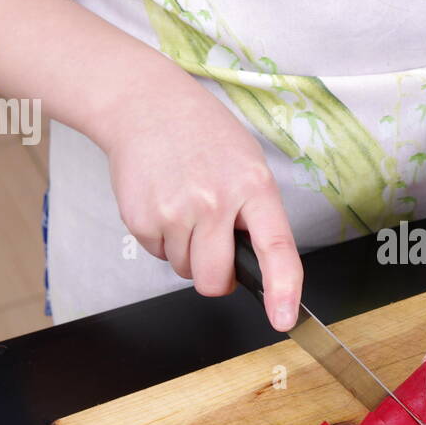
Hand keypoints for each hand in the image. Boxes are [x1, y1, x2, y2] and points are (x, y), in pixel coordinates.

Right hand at [100, 89, 302, 330]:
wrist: (146, 105)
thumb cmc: (205, 137)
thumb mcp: (248, 164)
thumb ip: (257, 215)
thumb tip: (262, 269)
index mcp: (253, 187)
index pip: (275, 248)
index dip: (283, 289)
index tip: (284, 319)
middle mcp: (215, 201)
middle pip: (215, 280)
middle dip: (217, 277)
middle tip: (216, 246)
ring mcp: (175, 211)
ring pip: (186, 271)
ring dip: (188, 252)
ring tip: (187, 207)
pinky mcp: (141, 219)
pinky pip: (159, 255)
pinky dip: (163, 240)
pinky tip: (165, 203)